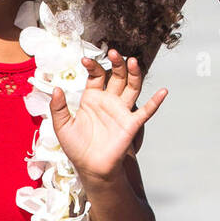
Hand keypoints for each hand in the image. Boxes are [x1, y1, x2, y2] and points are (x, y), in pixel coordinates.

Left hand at [49, 50, 166, 184]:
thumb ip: (58, 107)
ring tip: (133, 61)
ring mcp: (121, 111)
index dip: (93, 66)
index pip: (96, 75)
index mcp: (92, 98)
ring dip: (134, 74)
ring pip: (132, 87)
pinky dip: (155, 102)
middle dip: (116, 63)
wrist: (91, 168)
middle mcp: (109, 100)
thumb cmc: (77, 148)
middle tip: (113, 52)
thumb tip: (56, 88)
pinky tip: (163, 91)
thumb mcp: (62, 126)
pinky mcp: (131, 124)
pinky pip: (146, 111)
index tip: (85, 61)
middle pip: (117, 76)